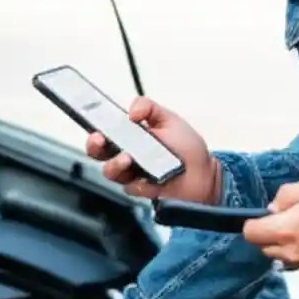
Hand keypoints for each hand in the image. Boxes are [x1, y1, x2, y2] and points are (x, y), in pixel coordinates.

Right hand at [86, 96, 219, 203]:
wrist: (204, 173)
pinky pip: (132, 187)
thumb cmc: (186, 147)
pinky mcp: (141, 190)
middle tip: (100, 140)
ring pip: (110, 171)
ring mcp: (132, 174)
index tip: (94, 125)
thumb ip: (149, 107)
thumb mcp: (169, 119)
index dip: (94, 128)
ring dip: (115, 164)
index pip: (104, 131)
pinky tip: (151, 178)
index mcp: (129, 136)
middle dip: (94, 146)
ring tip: (127, 159)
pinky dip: (140, 182)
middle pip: (98, 152)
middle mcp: (126, 155)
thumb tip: (131, 111)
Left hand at [242, 176, 298, 273]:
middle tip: (292, 215)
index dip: (254, 222)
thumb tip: (274, 207)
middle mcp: (296, 254)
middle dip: (271, 233)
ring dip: (290, 243)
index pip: (252, 234)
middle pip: (267, 248)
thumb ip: (288, 195)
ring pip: (288, 257)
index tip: (267, 213)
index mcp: (288, 231)